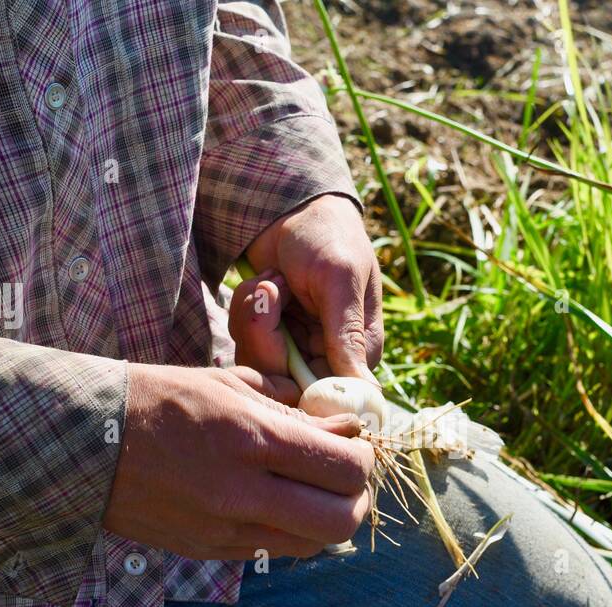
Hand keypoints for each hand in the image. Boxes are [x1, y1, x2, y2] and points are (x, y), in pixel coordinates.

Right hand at [103, 364, 373, 558]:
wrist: (84, 443)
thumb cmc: (157, 399)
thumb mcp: (226, 383)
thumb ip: (288, 405)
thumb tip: (338, 427)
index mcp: (252, 439)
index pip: (344, 468)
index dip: (362, 458)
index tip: (352, 443)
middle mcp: (244, 491)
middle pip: (340, 520)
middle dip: (355, 497)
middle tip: (344, 476)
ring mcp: (225, 528)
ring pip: (311, 544)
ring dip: (325, 519)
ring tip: (312, 492)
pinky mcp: (208, 550)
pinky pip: (272, 550)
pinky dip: (288, 530)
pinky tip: (273, 504)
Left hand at [245, 193, 383, 383]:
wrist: (292, 208)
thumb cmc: (327, 236)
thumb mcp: (339, 282)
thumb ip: (347, 336)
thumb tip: (367, 393)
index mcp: (359, 350)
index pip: (331, 393)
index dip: (300, 381)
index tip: (284, 345)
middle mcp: (327, 356)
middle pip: (286, 382)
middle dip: (268, 337)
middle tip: (272, 293)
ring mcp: (295, 347)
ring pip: (260, 363)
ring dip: (255, 317)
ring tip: (271, 282)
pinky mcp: (269, 335)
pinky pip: (244, 342)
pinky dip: (246, 310)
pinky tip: (263, 284)